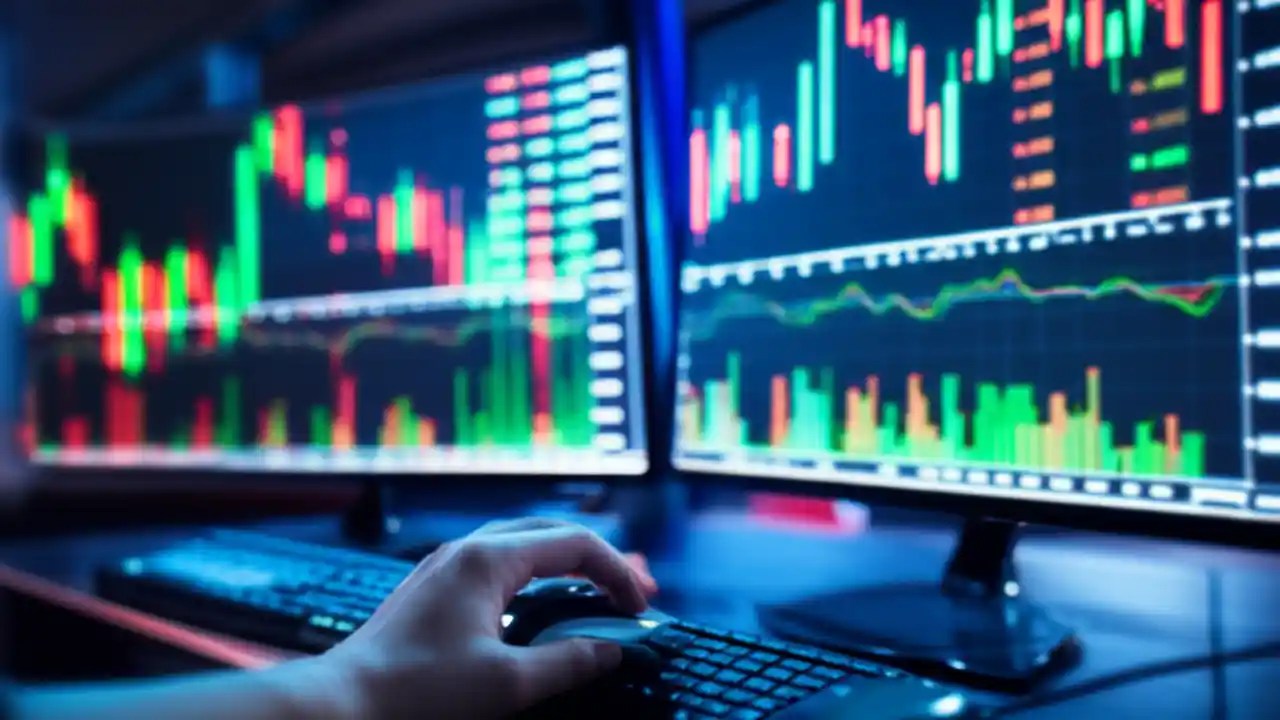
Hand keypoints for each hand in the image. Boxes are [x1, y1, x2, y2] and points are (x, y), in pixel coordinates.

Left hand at [321, 519, 658, 719]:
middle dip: (595, 560)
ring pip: (519, 545)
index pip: (574, 545)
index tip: (641, 607)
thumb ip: (568, 662)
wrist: (340, 704)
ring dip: (562, 566)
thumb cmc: (417, 692)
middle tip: (627, 593)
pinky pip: (494, 565)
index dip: (617, 571)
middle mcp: (465, 550)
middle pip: (548, 533)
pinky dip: (531, 579)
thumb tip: (611, 650)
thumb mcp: (507, 685)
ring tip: (591, 595)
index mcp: (487, 559)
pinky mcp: (431, 590)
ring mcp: (444, 566)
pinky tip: (536, 609)